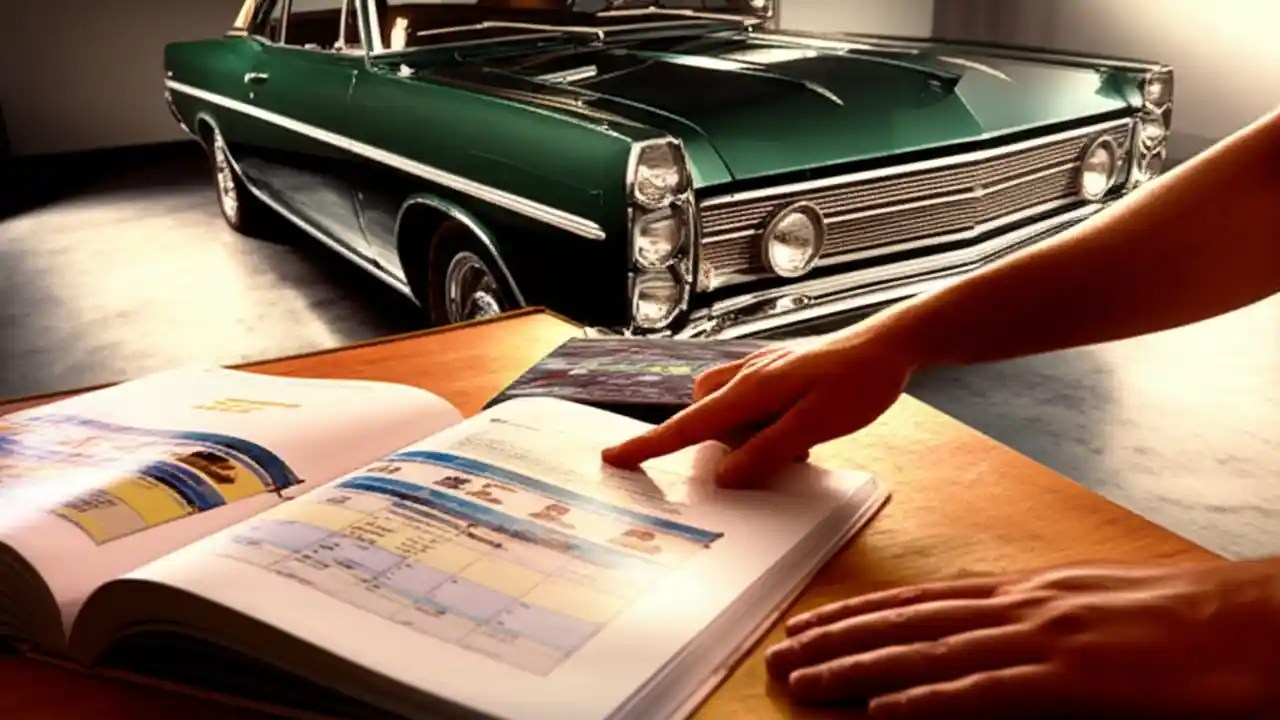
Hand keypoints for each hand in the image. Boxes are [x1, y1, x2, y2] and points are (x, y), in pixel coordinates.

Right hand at [601, 321, 920, 486]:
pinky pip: (751, 401)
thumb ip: (769, 451)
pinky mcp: (778, 370)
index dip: (651, 444)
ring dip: (746, 433)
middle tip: (782, 450)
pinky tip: (800, 425)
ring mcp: (762, 369)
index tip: (615, 457)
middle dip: (725, 443)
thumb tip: (725, 476)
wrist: (892, 343)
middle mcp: (748, 374)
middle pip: (707, 418)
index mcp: (752, 388)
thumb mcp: (818, 424)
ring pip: (728, 409)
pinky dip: (763, 421)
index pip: (689, 425)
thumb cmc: (860, 381)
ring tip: (796, 440)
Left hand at [764, 560, 1279, 718]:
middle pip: (905, 623)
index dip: (857, 614)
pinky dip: (927, 702)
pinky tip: (882, 714)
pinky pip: (984, 693)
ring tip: (804, 682)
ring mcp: (1040, 641)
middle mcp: (1017, 608)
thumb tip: (980, 634)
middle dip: (836, 640)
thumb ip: (1030, 620)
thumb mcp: (1088, 608)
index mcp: (1023, 592)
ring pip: (926, 654)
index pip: (918, 601)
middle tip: (779, 655)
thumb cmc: (1177, 617)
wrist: (1248, 622)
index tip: (810, 623)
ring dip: (857, 670)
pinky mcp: (1069, 681)